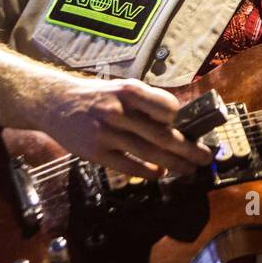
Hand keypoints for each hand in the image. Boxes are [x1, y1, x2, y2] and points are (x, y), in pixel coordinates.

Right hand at [39, 77, 212, 179]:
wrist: (55, 103)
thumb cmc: (96, 97)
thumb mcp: (120, 88)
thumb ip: (145, 103)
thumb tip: (178, 123)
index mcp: (129, 91)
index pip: (167, 106)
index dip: (182, 119)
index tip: (193, 128)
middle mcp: (119, 111)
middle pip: (163, 135)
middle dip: (189, 149)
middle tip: (206, 157)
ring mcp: (107, 133)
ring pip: (150, 153)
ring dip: (175, 164)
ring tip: (190, 170)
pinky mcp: (97, 153)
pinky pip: (129, 166)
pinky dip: (148, 172)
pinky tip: (160, 174)